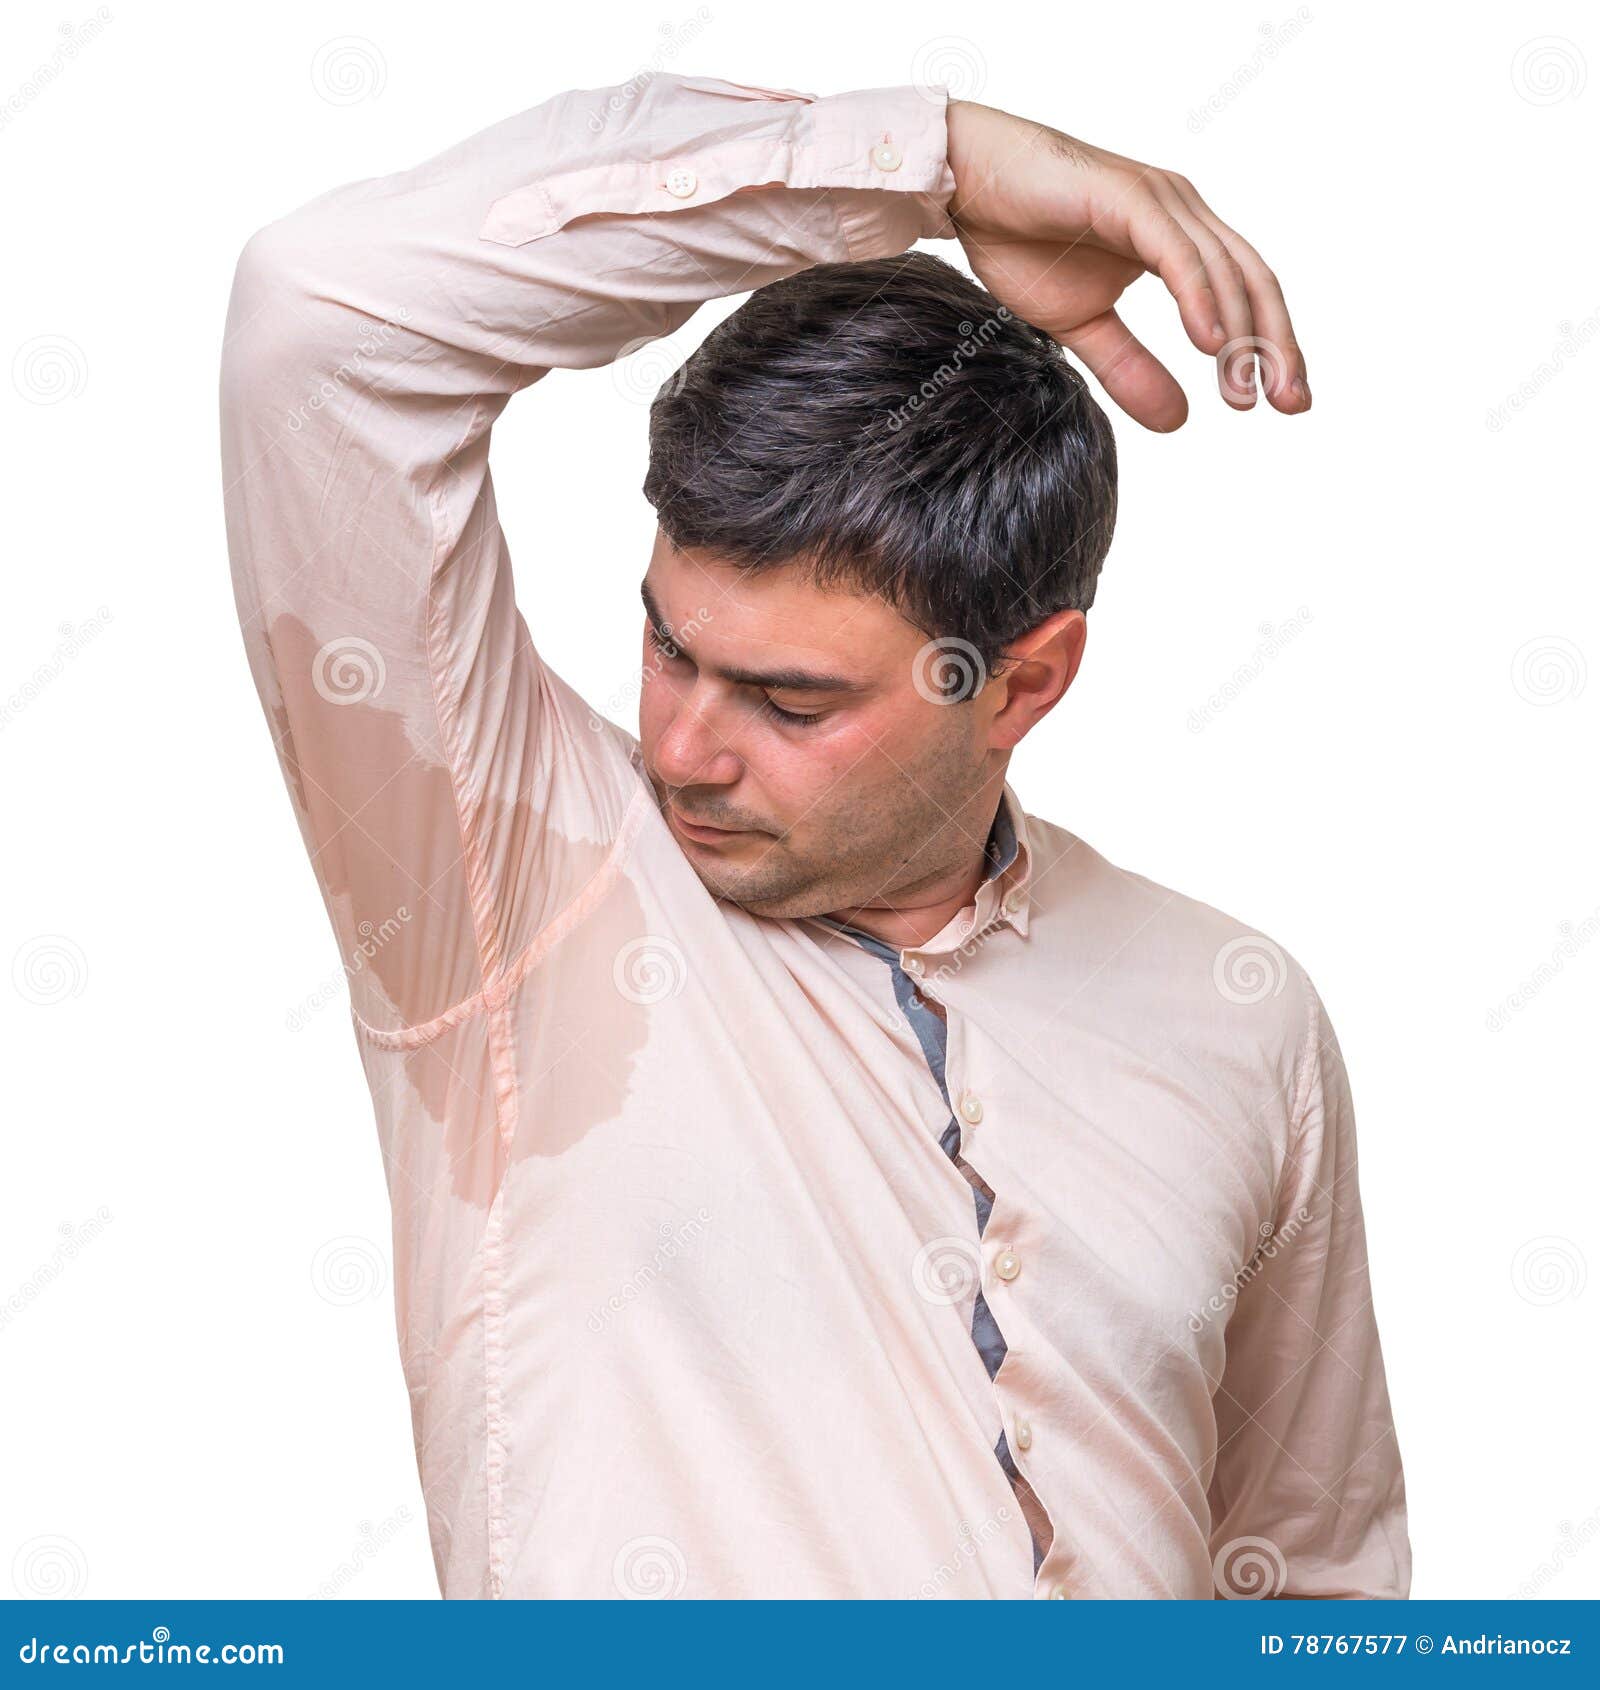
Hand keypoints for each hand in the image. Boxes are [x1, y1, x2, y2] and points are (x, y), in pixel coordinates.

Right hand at [946, 99, 1309, 431]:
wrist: (967, 185)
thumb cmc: (1019, 240)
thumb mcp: (1082, 326)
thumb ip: (1130, 368)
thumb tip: (1180, 421)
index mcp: (1178, 239)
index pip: (1243, 294)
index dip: (1269, 347)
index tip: (1284, 402)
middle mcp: (1182, 213)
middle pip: (1252, 281)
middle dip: (1276, 345)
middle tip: (1290, 404)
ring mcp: (1160, 200)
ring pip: (1222, 270)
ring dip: (1239, 334)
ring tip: (1244, 391)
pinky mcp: (1130, 197)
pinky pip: (1176, 254)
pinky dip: (1198, 298)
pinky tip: (1210, 344)